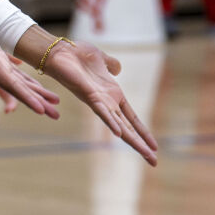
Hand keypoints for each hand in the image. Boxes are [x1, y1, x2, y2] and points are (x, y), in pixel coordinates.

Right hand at [0, 1, 61, 119]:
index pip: (9, 84)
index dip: (25, 96)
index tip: (39, 109)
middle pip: (19, 90)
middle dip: (37, 102)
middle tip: (56, 116)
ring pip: (20, 85)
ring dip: (38, 95)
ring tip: (55, 105)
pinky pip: (18, 76)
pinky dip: (30, 84)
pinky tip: (41, 90)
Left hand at [41, 39, 158, 164]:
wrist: (60, 52)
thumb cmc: (78, 56)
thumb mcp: (102, 60)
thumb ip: (111, 65)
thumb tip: (118, 69)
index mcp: (113, 96)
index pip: (132, 119)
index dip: (143, 132)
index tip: (154, 148)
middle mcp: (107, 103)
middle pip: (128, 128)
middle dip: (141, 145)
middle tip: (154, 162)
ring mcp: (99, 102)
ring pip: (119, 125)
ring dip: (132, 140)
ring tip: (144, 154)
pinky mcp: (89, 96)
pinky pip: (102, 112)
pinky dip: (111, 122)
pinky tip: (119, 134)